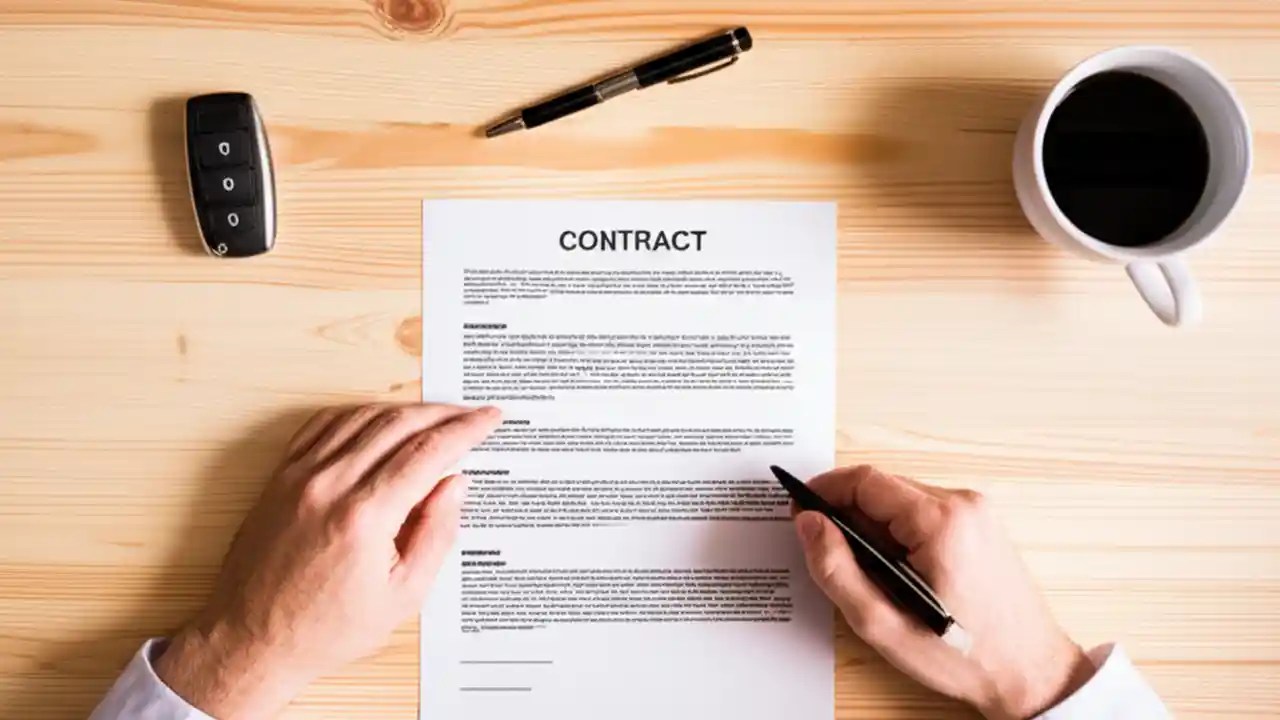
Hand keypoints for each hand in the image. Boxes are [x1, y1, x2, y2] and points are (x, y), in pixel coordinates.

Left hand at [155, 403, 501, 718]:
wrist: (252, 641)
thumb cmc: (324, 629)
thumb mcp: (402, 597)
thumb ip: (436, 534)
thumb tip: (455, 484)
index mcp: (364, 516)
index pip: (428, 452)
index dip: (466, 429)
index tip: (489, 419)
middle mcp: (329, 485)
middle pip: (399, 424)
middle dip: (443, 414)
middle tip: (470, 415)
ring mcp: (300, 476)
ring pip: (362, 416)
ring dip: (404, 410)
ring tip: (433, 418)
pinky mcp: (280, 477)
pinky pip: (324, 425)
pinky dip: (359, 414)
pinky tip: (378, 421)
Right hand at [794, 466, 1093, 719]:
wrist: (1030, 673)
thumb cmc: (964, 655)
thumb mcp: (883, 624)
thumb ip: (837, 569)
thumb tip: (809, 524)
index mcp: (940, 522)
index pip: (865, 480)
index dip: (823, 491)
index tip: (798, 508)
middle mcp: (963, 504)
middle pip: (883, 487)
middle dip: (847, 513)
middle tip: (827, 551)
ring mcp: (976, 512)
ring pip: (902, 499)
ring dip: (874, 525)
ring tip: (868, 572)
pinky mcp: (980, 523)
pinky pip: (924, 511)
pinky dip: (900, 531)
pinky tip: (897, 570)